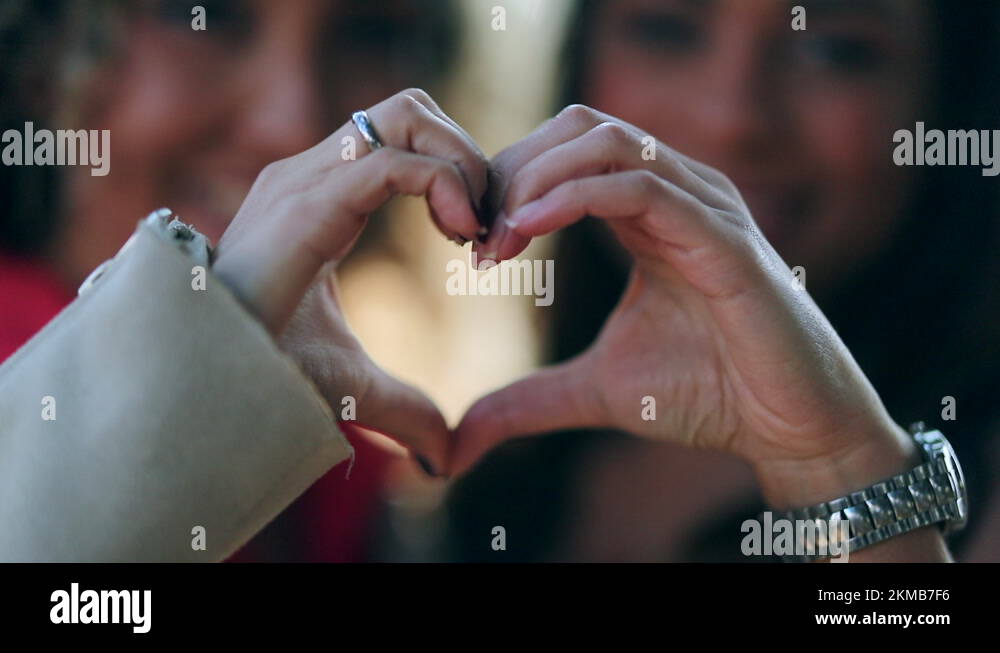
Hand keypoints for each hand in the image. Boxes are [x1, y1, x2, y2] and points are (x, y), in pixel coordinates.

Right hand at [214, 89, 487, 474]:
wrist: (209, 384)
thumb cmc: (267, 373)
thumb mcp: (355, 385)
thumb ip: (405, 408)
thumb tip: (445, 455)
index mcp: (324, 196)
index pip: (405, 138)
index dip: (457, 174)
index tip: (479, 242)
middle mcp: (315, 174)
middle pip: (412, 109)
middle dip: (466, 155)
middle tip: (481, 227)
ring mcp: (308, 180)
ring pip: (408, 115)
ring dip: (461, 164)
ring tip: (470, 231)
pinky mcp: (309, 203)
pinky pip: (396, 162)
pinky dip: (445, 186)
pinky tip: (459, 238)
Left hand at [456, 105, 914, 506]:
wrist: (789, 430)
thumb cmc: (709, 396)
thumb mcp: (596, 391)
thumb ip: (529, 400)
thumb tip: (461, 438)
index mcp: (651, 213)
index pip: (567, 153)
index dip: (510, 185)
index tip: (474, 246)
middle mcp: (680, 194)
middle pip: (580, 127)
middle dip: (514, 171)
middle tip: (477, 235)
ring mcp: (706, 209)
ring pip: (608, 142)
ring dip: (536, 178)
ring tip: (498, 237)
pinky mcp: (724, 239)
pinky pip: (642, 188)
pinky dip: (575, 196)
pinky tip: (527, 229)